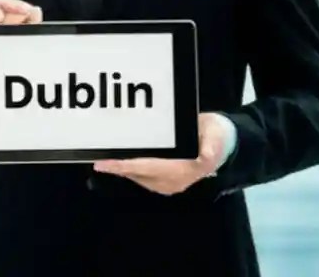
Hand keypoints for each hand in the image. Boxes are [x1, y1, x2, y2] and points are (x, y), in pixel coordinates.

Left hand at [92, 114, 227, 195]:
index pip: (148, 168)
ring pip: (137, 175)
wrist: (223, 144)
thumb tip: (206, 155)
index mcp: (185, 170)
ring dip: (120, 167)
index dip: (125, 166)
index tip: (105, 163)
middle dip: (117, 166)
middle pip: (138, 174)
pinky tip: (116, 158)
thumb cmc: (216, 136)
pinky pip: (140, 174)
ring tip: (101, 157)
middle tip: (95, 157)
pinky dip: (127, 167)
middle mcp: (173, 181)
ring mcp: (168, 183)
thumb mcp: (216, 136)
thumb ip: (211, 145)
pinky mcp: (163, 180)